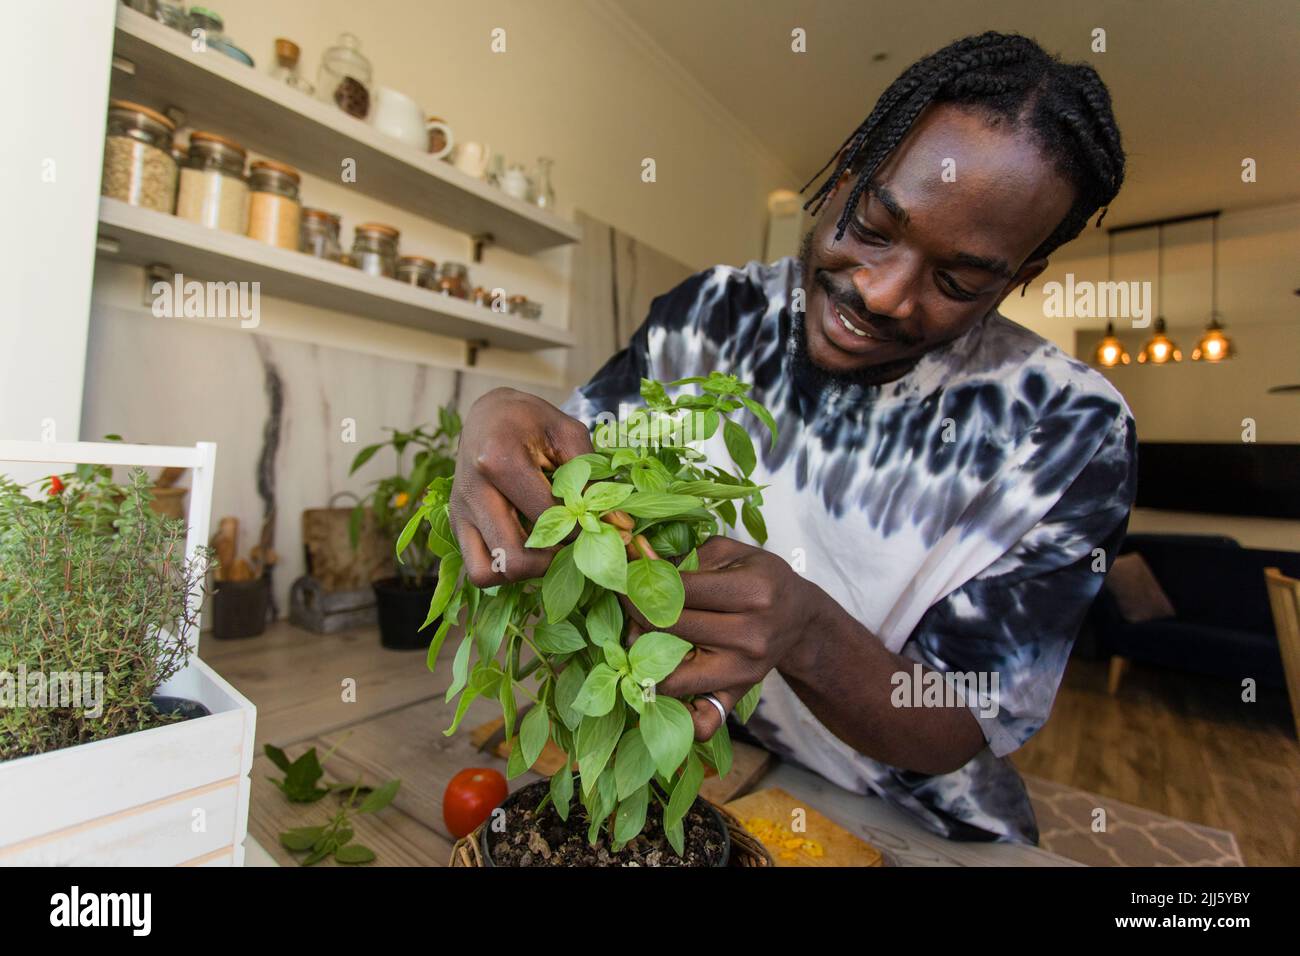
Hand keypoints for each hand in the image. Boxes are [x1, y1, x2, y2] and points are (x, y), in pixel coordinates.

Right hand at [449, 388, 592, 586]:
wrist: (489, 413)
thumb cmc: (532, 420)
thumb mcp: (568, 434)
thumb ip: (593, 478)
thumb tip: (619, 525)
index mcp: (498, 460)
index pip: (549, 520)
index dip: (582, 532)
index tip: (601, 528)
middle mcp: (472, 491)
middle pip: (515, 559)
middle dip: (553, 561)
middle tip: (573, 545)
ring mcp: (459, 513)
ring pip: (488, 574)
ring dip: (525, 571)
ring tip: (547, 548)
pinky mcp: (456, 525)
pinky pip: (477, 571)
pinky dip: (504, 571)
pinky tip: (526, 549)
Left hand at [623, 536, 824, 741]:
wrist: (799, 618)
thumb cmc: (761, 579)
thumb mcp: (732, 554)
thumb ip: (685, 557)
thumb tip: (638, 561)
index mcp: (753, 591)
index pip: (679, 591)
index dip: (642, 584)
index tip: (622, 579)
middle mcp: (751, 634)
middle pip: (671, 629)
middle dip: (637, 615)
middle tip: (626, 605)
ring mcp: (744, 670)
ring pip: (672, 675)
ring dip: (644, 659)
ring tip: (639, 639)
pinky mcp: (739, 694)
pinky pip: (701, 721)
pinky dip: (674, 713)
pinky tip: (661, 686)